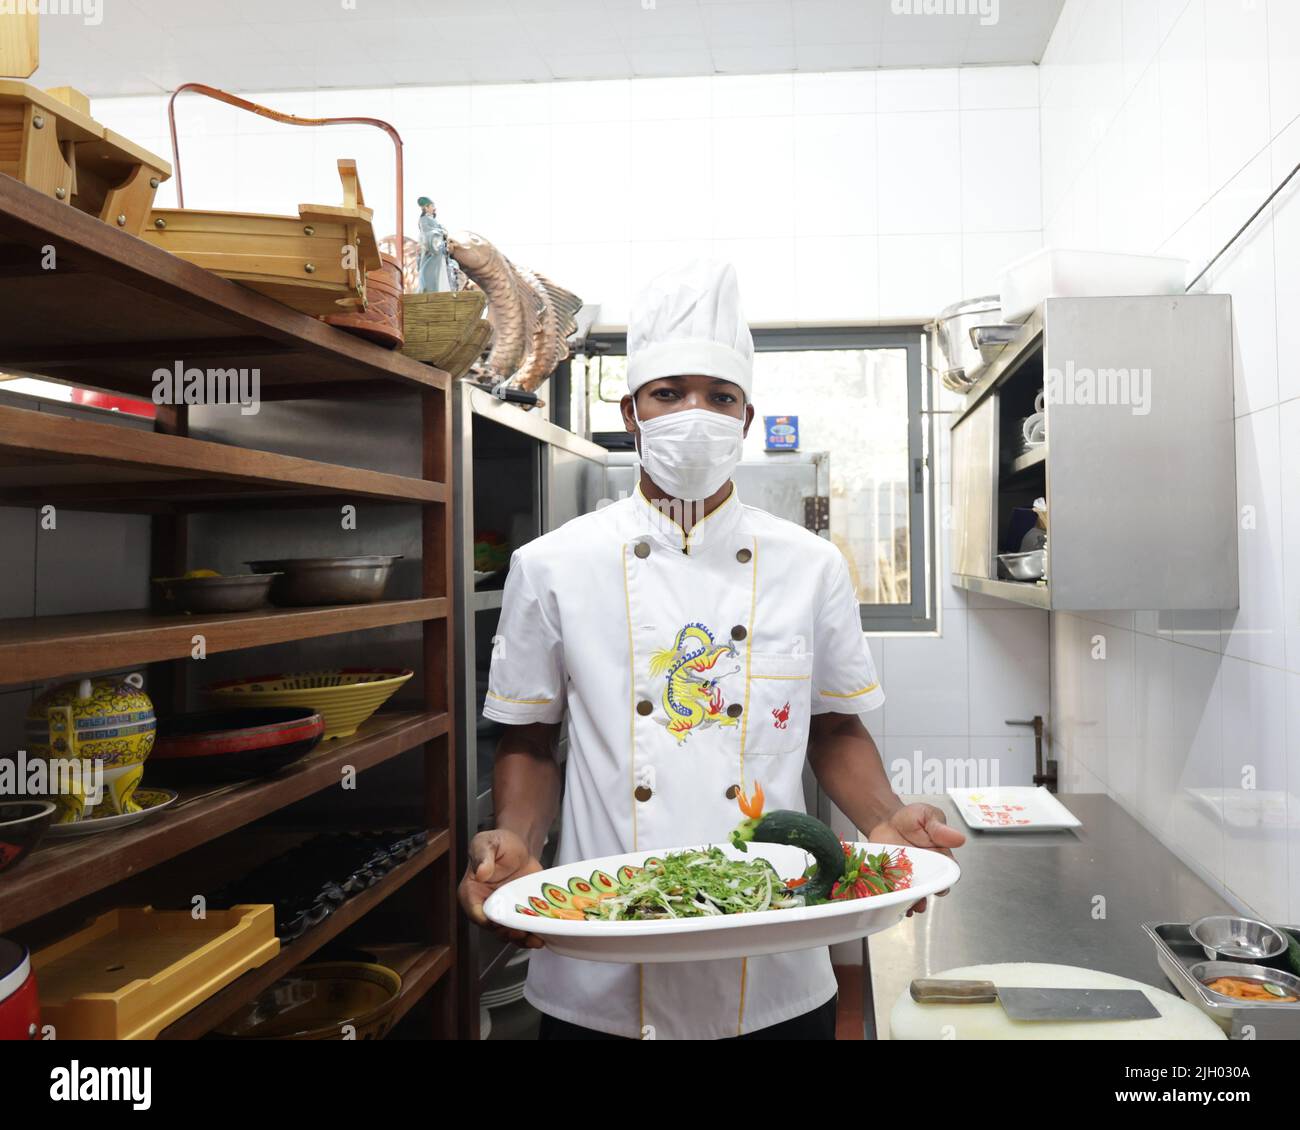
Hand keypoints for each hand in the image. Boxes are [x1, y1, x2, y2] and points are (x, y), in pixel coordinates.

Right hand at [459, 828, 544, 949]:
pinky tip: (543, 933)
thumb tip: (481, 872)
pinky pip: (524, 927)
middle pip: (493, 927)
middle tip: (522, 933)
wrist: (520, 846)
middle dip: (507, 933)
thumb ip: (482, 856)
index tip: (499, 923)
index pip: (475, 912)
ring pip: (509, 932)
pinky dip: (533, 933)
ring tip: (536, 939)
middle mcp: (485, 906)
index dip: (487, 921)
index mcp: (471, 892)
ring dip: (522, 939)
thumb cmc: (499, 843)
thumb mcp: (486, 843)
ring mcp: (504, 911)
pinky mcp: (519, 912)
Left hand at [867, 803, 965, 916]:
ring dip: (912, 903)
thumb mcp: (927, 816)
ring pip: (914, 895)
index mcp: (941, 857)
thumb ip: (940, 829)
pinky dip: (893, 899)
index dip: (945, 882)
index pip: (948, 874)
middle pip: (930, 889)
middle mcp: (927, 871)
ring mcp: (909, 877)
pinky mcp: (892, 879)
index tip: (941, 886)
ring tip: (907, 906)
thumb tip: (959, 838)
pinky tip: (890, 902)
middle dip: (926, 897)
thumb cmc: (912, 818)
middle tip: (920, 901)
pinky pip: (895, 893)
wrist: (888, 820)